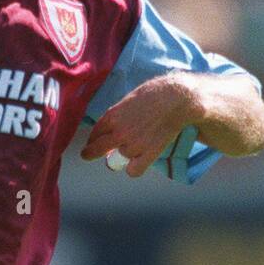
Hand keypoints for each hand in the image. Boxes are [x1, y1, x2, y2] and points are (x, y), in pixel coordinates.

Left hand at [81, 73, 199, 178]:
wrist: (177, 98)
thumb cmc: (156, 93)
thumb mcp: (129, 99)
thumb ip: (119, 114)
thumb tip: (111, 125)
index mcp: (112, 116)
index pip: (95, 132)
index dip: (92, 138)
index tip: (92, 141)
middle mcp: (119, 132)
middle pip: (97, 149)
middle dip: (90, 153)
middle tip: (86, 155)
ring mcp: (133, 144)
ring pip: (118, 159)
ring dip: (124, 155)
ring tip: (138, 144)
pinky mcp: (148, 153)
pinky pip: (133, 170)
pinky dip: (134, 168)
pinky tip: (138, 162)